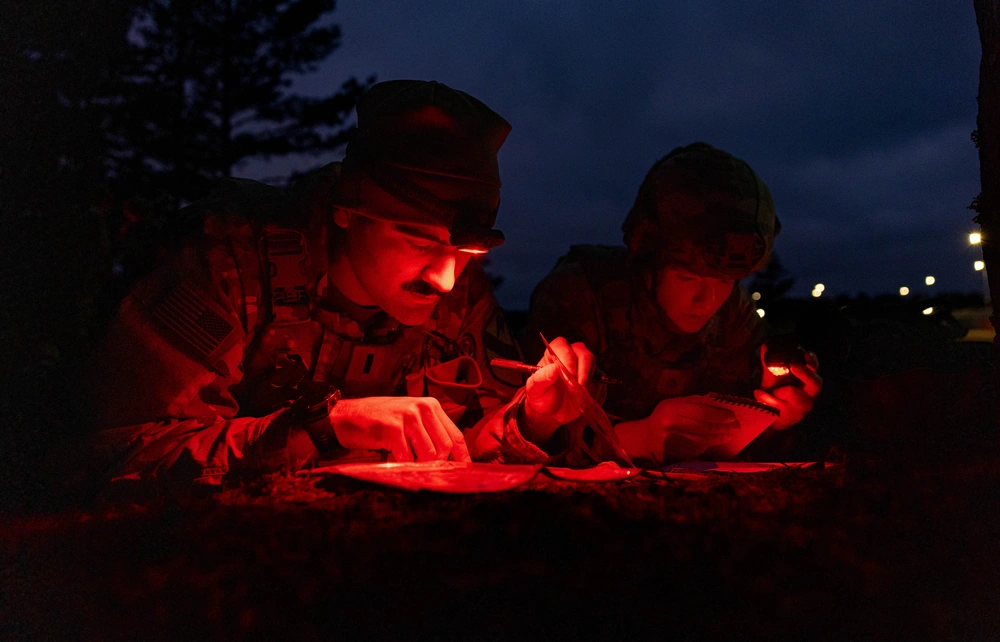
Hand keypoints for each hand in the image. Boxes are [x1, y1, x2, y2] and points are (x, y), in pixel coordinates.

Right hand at [328, 396, 470, 461]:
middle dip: (436, 463)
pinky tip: (391, 457)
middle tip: (421, 467)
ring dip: (417, 464)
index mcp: (430, 406)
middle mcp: (422, 408)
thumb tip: (450, 459)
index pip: (455, 435)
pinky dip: (401, 464)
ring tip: (403, 459)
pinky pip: (407, 457)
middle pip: (444, 447)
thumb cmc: (381, 421)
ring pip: (428, 454)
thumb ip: (429, 433)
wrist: (347, 415)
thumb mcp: (410, 419)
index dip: (461, 457)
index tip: (463, 472)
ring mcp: (407, 417)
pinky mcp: (392, 428)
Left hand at [522, 337, 595, 433]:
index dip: (568, 359)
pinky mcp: (595, 381)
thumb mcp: (535, 390)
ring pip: (595, 368)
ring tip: (581, 397)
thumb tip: (553, 369)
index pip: (563, 347)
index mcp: (554, 353)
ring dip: (590, 383)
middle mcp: (572, 356)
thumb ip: (540, 378)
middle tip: (579, 389)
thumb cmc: (541, 396)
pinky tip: (585, 402)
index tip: (569, 376)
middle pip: (584, 354)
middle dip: (583, 372)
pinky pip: (601, 384)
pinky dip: (595, 394)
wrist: (551, 412)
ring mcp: (586, 368)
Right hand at [615, 396, 741, 463]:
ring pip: (704, 440)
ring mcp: (674, 441)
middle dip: (724, 427)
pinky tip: (718, 440)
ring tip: (731, 434)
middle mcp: (671, 426)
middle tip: (736, 426)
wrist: (645, 439)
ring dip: (721, 437)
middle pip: (705, 427)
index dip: (719, 415)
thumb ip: (693, 402)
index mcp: (671, 409)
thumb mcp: (673, 404)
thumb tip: (716, 402)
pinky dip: (711, 444)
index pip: (701, 412)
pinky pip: (699, 448)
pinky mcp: (677, 453)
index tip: (732, 416)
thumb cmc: (662, 417)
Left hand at [754, 345, 822, 429]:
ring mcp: (801, 407)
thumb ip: (770, 362)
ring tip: (771, 389)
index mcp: (807, 381)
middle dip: (806, 374)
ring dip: (782, 391)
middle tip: (794, 366)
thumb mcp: (773, 376)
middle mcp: (809, 394)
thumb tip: (765, 346)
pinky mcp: (791, 418)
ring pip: (797, 397)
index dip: (812, 361)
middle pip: (816, 383)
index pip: (814, 368)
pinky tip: (759, 394)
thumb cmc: (776, 391)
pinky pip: (780, 407)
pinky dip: (768, 399)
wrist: (771, 415)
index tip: (806, 353)